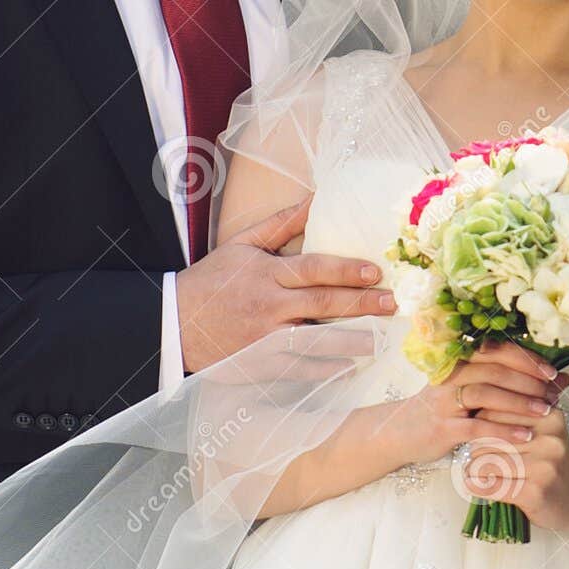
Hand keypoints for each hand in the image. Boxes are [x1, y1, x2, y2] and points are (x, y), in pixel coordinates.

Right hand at [176, 198, 397, 371]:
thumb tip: (317, 199)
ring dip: (352, 342)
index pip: (313, 270)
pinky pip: (301, 369)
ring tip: (380, 340)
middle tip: (391, 305)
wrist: (177, 325)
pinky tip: (350, 366)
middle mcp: (269, 308)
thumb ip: (282, 225)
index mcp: (266, 275)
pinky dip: (327, 369)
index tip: (374, 272)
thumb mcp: (242, 245)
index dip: (345, 271)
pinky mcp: (263, 365)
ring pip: (317, 341)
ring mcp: (266, 340)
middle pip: (323, 304)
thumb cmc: (214, 281)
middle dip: (361, 305)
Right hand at [387, 343, 568, 465]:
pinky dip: (504, 430)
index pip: (498, 351)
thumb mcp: (470, 391)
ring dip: (520, 402)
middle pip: (496, 369)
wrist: (400, 434)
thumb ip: (505, 383)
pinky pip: (477, 426)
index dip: (528, 360)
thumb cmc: (442, 411)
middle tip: (555, 393)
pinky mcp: (442, 427)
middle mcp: (450, 375)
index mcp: (459, 360)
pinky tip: (525, 435)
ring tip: (546, 412)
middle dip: (530, 381)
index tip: (555, 373)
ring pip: (487, 393)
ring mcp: (444, 400)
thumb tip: (555, 378)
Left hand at [462, 402, 568, 531]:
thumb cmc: (551, 463)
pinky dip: (475, 487)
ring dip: (473, 469)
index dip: (480, 426)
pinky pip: (491, 486)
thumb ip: (514, 418)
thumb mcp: (541, 432)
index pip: (495, 411)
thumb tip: (470, 414)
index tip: (479, 437)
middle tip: (476, 458)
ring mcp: (543, 466)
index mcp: (548, 416)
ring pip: (487, 461)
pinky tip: (475, 486)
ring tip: (475, 472)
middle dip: (475, 449)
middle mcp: (548, 439)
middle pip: (489, 436)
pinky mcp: (535, 492)